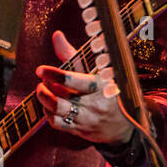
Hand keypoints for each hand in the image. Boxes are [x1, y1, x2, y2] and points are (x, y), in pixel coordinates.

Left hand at [35, 30, 134, 146]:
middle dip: (44, 92)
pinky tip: (49, 104)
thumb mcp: (94, 70)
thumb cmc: (107, 90)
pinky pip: (58, 124)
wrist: (126, 123)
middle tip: (41, 82)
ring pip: (57, 114)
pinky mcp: (80, 131)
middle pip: (61, 102)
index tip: (41, 70)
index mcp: (100, 86)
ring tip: (43, 91)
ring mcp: (87, 120)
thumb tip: (56, 35)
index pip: (75, 82)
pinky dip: (48, 113)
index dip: (55, 75)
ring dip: (45, 101)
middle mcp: (94, 106)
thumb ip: (72, 54)